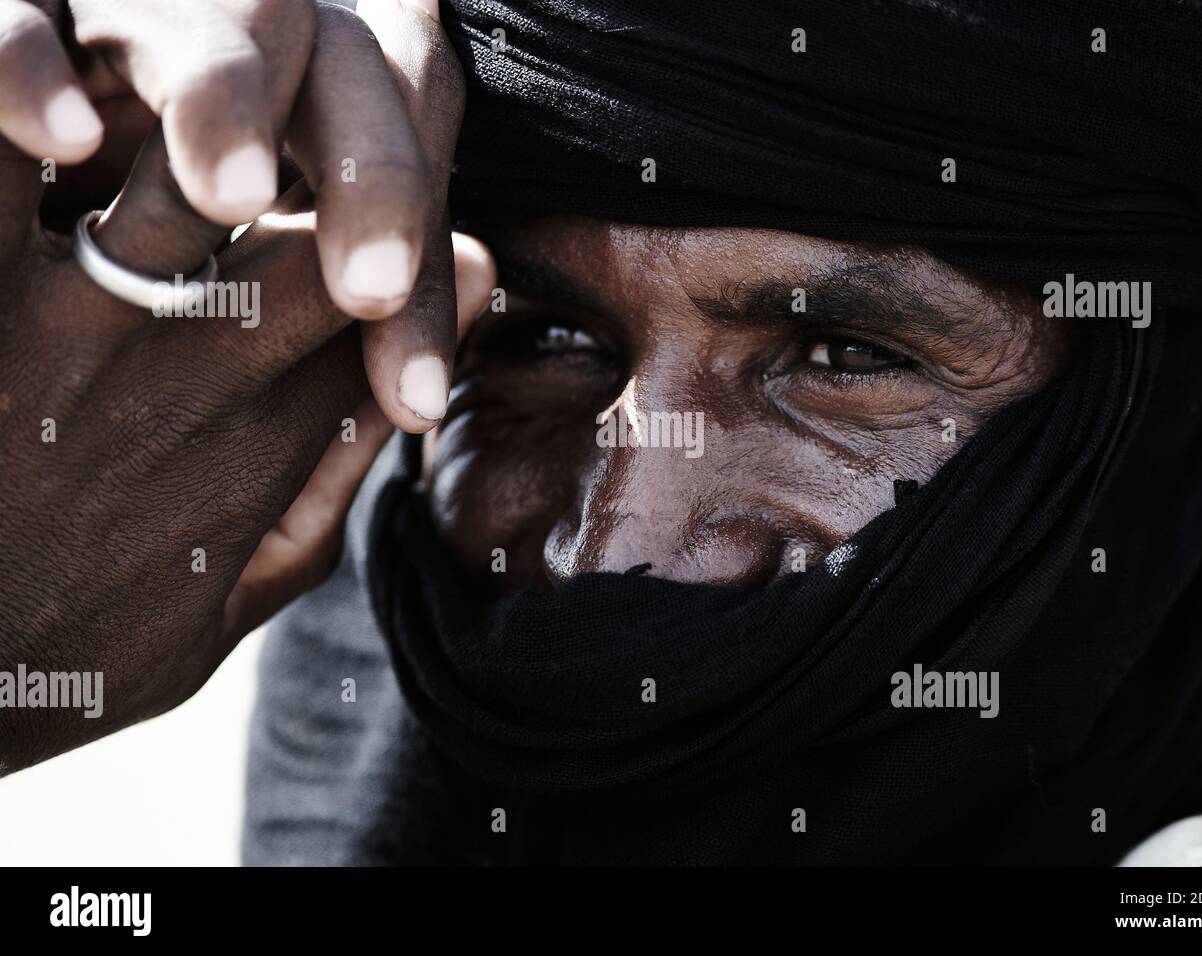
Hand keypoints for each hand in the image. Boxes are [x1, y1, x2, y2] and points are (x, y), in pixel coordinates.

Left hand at [0, 0, 493, 772]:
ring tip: (271, 90)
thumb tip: (382, 418)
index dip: (426, 280)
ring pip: (190, 187)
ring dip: (235, 122)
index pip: (374, 346)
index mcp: (246, 470)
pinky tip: (66, 94)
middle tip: (377, 149)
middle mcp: (175, 394)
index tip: (454, 245)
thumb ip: (302, 519)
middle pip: (318, 253)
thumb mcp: (207, 628)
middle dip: (371, 193)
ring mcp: (59, 333)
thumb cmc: (49, 665)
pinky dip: (27, 94)